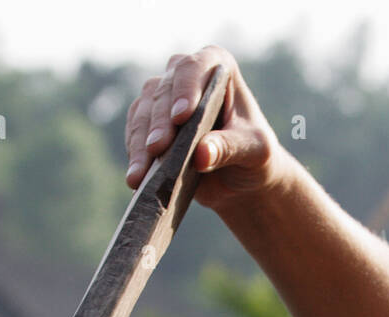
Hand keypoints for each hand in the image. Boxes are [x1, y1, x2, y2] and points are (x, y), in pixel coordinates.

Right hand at [124, 46, 286, 206]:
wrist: (240, 179)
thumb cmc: (253, 156)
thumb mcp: (254, 152)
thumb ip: (230, 148)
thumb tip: (202, 155)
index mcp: (217, 66)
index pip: (195, 68)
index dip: (185, 90)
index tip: (181, 117)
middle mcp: (186, 75)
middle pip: (163, 91)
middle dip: (158, 123)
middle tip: (157, 149)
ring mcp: (163, 97)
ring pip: (143, 111)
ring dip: (140, 143)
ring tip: (139, 175)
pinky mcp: (149, 123)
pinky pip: (134, 132)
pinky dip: (134, 155)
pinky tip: (135, 178)